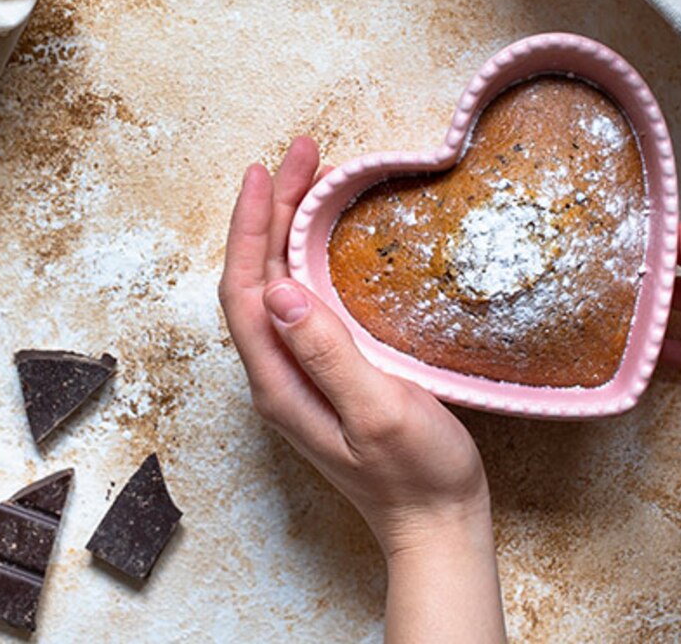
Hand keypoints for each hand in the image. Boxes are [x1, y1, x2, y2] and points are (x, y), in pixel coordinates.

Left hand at [219, 137, 504, 643]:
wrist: (437, 527)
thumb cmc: (416, 477)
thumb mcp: (378, 411)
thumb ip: (328, 353)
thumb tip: (279, 288)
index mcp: (279, 382)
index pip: (243, 288)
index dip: (250, 226)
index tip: (264, 172)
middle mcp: (277, 375)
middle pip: (254, 278)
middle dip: (268, 211)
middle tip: (299, 154)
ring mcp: (298, 375)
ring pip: (274, 286)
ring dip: (284, 228)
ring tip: (309, 178)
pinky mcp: (323, 374)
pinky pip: (300, 300)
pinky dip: (306, 255)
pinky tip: (327, 238)